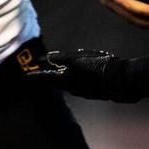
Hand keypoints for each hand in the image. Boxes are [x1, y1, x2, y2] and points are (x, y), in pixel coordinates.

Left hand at [32, 49, 148, 101]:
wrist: (123, 80)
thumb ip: (63, 59)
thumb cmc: (100, 68)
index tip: (25, 77)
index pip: (46, 78)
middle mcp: (74, 88)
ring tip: (54, 73)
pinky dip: (72, 78)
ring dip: (59, 79)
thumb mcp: (79, 59)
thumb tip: (48, 58)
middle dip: (47, 78)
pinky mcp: (94, 90)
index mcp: (68, 81)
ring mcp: (85, 91)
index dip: (35, 76)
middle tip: (38, 74)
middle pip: (56, 82)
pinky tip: (77, 75)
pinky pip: (78, 84)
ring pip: (68, 84)